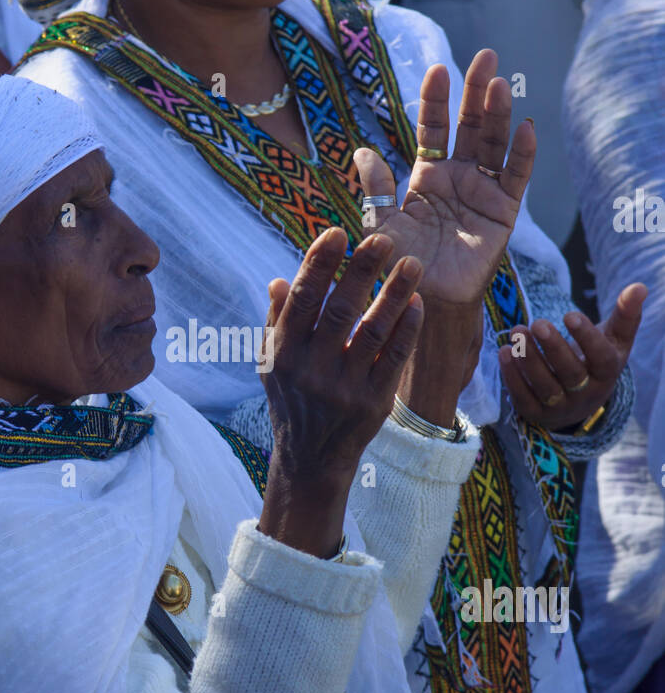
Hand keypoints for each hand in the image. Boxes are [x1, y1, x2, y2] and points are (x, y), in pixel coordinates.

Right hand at [258, 229, 423, 557]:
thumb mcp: (273, 363)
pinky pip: (394, 360)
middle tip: (384, 239)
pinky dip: (407, 331)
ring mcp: (344, 387)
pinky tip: (419, 304)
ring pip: (373, 333)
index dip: (318, 264)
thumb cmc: (293, 399)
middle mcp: (311, 369)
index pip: (302, 300)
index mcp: (284, 352)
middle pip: (339, 311)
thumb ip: (277, 321)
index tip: (337, 233)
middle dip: (361, 272)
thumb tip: (279, 280)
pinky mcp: (373, 403)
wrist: (311, 459)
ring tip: (413, 264)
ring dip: (395, 295)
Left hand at [357, 49, 533, 309]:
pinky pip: (516, 178)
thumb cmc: (400, 263)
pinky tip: (526, 128)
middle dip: (476, 92)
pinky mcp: (503, 211)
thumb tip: (362, 151)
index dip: (436, 100)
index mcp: (427, 174)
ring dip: (499, 115)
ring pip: (494, 144)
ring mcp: (483, 191)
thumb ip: (376, 188)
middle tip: (485, 56)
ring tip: (499, 84)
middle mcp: (458, 176)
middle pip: (470, 126)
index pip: (434, 128)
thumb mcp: (381, 223)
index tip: (438, 69)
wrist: (425, 299)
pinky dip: (523, 155)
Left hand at [499, 284, 646, 430]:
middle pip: (570, 373)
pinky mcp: (536, 413)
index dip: (586, 338)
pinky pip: (523, 398)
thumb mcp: (614, 340)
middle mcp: (585, 394)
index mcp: (606, 373)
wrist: (579, 400)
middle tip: (537, 323)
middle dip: (553, 348)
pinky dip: (512, 376)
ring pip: (544, 387)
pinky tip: (504, 352)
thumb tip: (639, 286)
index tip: (569, 315)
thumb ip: (625, 314)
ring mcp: (560, 407)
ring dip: (528, 359)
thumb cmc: (596, 360)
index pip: (600, 358)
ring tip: (516, 332)